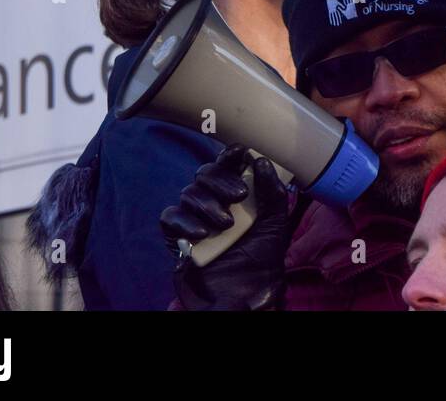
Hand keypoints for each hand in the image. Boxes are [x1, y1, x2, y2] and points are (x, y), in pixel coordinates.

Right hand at [160, 145, 292, 310]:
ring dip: (209, 205)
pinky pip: (170, 217)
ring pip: (189, 193)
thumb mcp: (275, 225)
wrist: (242, 294)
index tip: (239, 151)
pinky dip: (185, 222)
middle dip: (222, 181)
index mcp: (235, 195)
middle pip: (204, 173)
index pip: (226, 166)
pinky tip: (202, 234)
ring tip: (226, 225)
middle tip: (240, 196)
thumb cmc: (260, 260)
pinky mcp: (175, 237)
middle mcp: (212, 202)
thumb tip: (262, 161)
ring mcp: (193, 218)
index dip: (229, 155)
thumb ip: (272, 193)